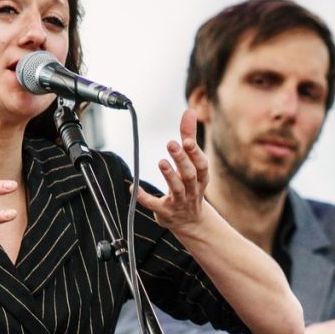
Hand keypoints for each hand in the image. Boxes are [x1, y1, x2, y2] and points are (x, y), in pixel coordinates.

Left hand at [134, 109, 208, 234]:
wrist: (191, 222)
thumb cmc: (191, 186)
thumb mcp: (192, 163)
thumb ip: (189, 137)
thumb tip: (189, 111)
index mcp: (200, 178)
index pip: (201, 166)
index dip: (195, 154)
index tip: (187, 141)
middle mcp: (192, 190)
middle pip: (189, 175)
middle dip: (181, 160)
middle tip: (171, 144)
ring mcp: (179, 202)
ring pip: (176, 189)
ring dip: (169, 175)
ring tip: (161, 161)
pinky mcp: (165, 212)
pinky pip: (155, 205)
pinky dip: (144, 197)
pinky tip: (133, 189)